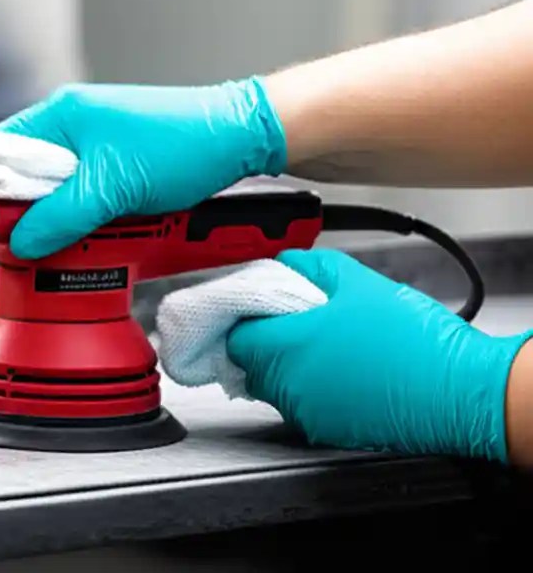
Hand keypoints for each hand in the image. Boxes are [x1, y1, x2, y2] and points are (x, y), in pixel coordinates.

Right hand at [0, 77, 286, 258]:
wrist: (245, 138)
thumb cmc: (184, 143)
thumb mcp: (113, 187)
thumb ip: (61, 216)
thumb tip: (20, 243)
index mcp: (61, 114)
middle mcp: (71, 127)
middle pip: (21, 177)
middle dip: (17, 212)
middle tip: (13, 243)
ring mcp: (94, 148)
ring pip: (51, 193)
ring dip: (53, 221)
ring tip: (54, 244)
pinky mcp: (115, 170)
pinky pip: (79, 200)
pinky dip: (78, 222)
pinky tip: (85, 239)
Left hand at [227, 249, 531, 462]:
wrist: (460, 390)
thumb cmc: (414, 339)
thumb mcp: (360, 283)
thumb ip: (311, 268)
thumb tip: (286, 263)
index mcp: (286, 345)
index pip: (236, 338)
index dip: (247, 321)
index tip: (262, 310)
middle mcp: (287, 385)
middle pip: (251, 364)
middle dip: (267, 344)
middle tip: (300, 324)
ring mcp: (306, 413)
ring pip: (276, 388)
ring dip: (290, 368)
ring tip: (331, 347)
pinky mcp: (328, 432)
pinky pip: (304, 408)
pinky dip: (314, 391)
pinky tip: (347, 373)